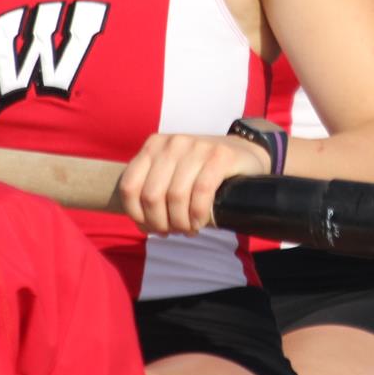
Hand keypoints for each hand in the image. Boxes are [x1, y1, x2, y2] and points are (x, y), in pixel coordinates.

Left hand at [119, 133, 269, 235]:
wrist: (244, 153)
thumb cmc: (201, 172)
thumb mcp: (171, 174)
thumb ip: (153, 190)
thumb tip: (143, 225)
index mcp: (153, 146)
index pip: (129, 186)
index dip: (136, 215)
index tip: (150, 228)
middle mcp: (172, 143)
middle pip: (152, 195)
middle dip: (160, 222)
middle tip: (173, 231)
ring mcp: (196, 146)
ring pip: (176, 196)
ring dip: (180, 222)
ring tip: (188, 229)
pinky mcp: (220, 155)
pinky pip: (201, 192)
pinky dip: (198, 215)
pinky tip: (200, 223)